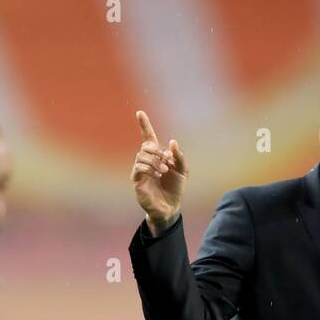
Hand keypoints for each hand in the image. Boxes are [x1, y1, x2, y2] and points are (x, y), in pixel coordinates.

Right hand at [131, 110, 187, 234]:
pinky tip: (157, 174)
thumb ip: (179, 156)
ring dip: (154, 160)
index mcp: (157, 156)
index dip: (144, 125)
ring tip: (163, 170)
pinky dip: (149, 168)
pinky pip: (138, 167)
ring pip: (141, 155)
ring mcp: (140, 170)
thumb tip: (173, 142)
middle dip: (157, 150)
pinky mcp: (136, 180)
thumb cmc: (175, 188)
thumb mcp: (183, 171)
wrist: (170, 206)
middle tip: (167, 160)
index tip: (140, 112)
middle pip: (146, 145)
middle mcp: (146, 161)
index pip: (148, 137)